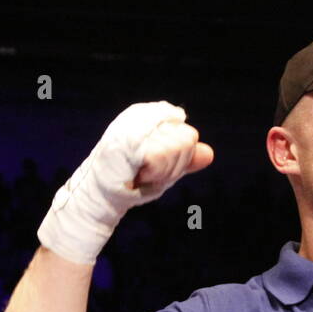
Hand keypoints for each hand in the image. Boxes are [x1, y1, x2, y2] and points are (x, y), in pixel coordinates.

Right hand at [38, 101, 214, 264]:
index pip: (188, 135)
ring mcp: (135, 124)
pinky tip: (140, 174)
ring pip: (177, 146)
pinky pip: (161, 155)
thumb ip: (185, 159)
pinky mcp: (129, 139)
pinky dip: (155, 172)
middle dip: (174, 165)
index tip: (157, 167)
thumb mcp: (164, 170)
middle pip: (187, 139)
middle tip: (149, 172)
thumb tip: (209, 154)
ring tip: (143, 173)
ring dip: (163, 170)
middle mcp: (142, 115)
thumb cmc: (131, 182)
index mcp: (151, 116)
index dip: (180, 157)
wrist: (103, 196)